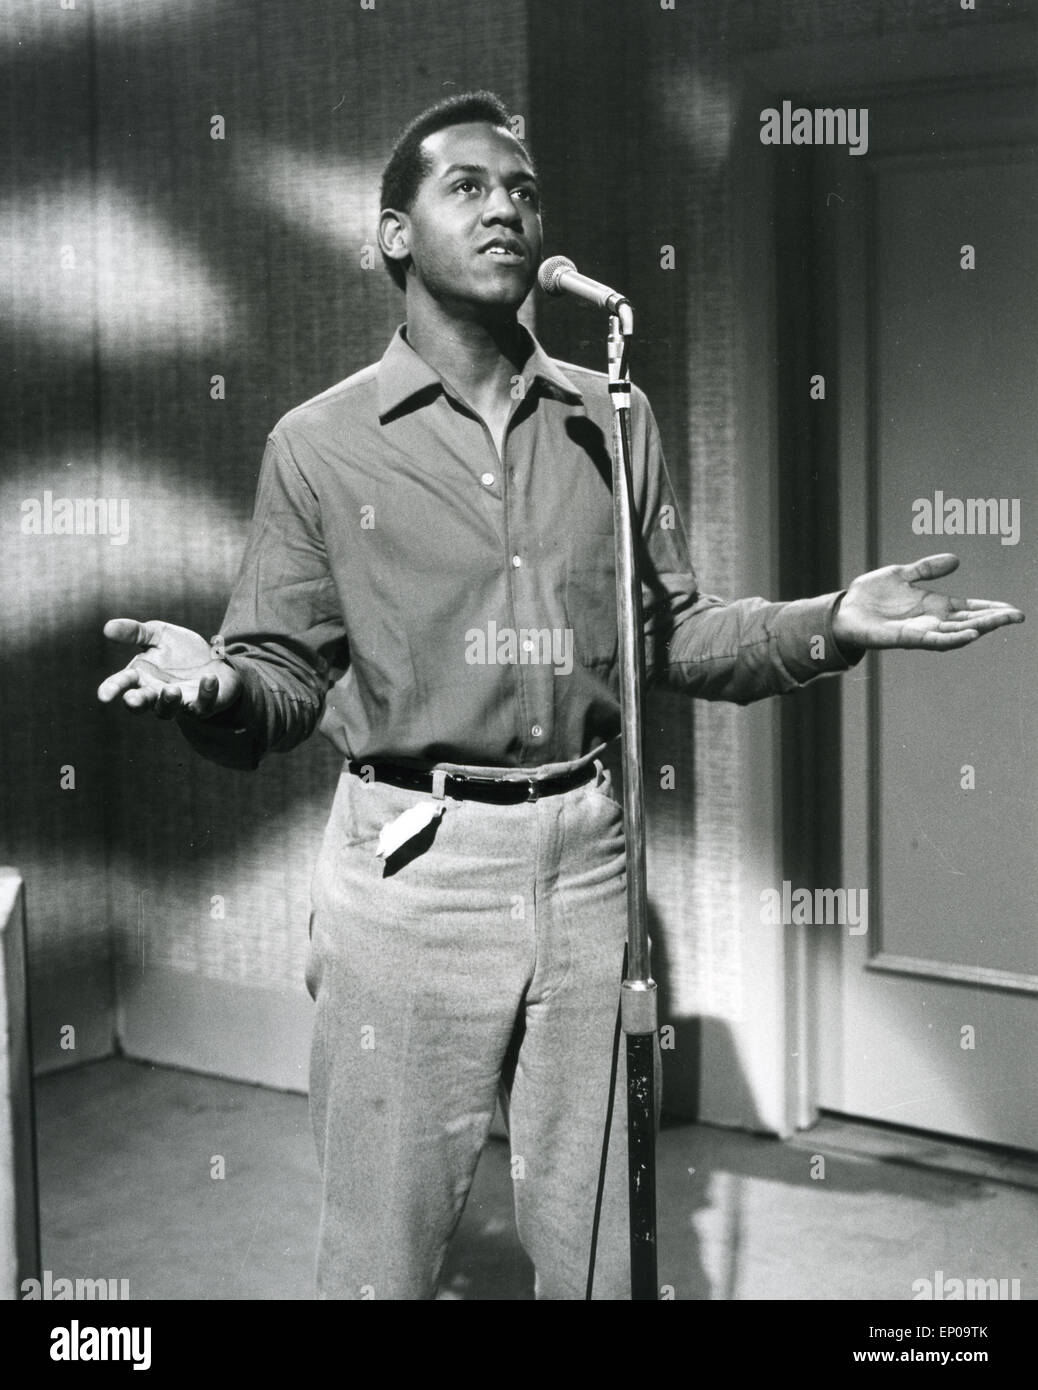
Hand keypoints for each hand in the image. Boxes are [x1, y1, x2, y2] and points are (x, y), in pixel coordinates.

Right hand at [97, 618, 242, 718]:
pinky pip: (203, 704)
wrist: (214, 659)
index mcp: (141, 676)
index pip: (122, 683)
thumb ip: (134, 632)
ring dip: (169, 701)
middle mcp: (156, 694)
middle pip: (141, 703)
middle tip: (132, 700)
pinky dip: (206, 692)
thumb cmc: (180, 650)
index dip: (112, 689)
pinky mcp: (203, 705)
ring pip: (168, 710)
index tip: (103, 695)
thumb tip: (107, 627)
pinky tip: (209, 678)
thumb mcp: (157, 634)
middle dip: (136, 703)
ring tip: (172, 690)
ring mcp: (179, 702)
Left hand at [832, 553, 1023, 652]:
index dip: (991, 608)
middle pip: (970, 621)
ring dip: (979, 628)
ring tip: (1001, 622)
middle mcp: (931, 620)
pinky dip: (953, 638)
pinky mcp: (906, 638)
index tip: (1013, 609)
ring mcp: (921, 630)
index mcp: (934, 605)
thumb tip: (955, 560)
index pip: (970, 608)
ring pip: (957, 632)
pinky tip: (969, 634)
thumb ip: (927, 568)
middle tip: (1018, 616)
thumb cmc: (871, 595)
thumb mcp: (902, 574)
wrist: (844, 609)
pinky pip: (934, 640)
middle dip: (994, 620)